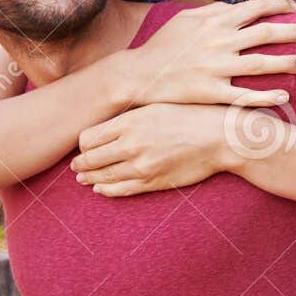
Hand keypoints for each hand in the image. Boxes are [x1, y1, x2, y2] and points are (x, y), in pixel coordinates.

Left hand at [70, 103, 229, 195]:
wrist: (219, 136)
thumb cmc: (189, 115)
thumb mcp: (155, 105)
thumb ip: (129, 117)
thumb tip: (105, 126)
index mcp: (129, 121)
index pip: (87, 138)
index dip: (82, 144)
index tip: (83, 146)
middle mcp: (130, 144)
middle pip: (89, 159)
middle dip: (80, 164)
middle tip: (76, 166)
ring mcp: (141, 166)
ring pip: (101, 177)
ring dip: (89, 178)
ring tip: (83, 178)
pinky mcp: (152, 182)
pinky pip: (120, 190)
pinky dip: (106, 190)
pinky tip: (100, 188)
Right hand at [111, 0, 295, 108]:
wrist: (138, 76)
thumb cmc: (163, 46)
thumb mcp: (184, 19)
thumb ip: (212, 10)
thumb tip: (236, 5)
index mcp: (215, 21)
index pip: (255, 8)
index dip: (279, 7)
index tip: (295, 9)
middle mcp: (219, 41)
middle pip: (266, 33)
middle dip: (293, 32)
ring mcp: (216, 68)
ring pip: (260, 63)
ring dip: (287, 62)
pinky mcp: (211, 92)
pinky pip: (244, 94)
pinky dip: (266, 95)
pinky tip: (284, 96)